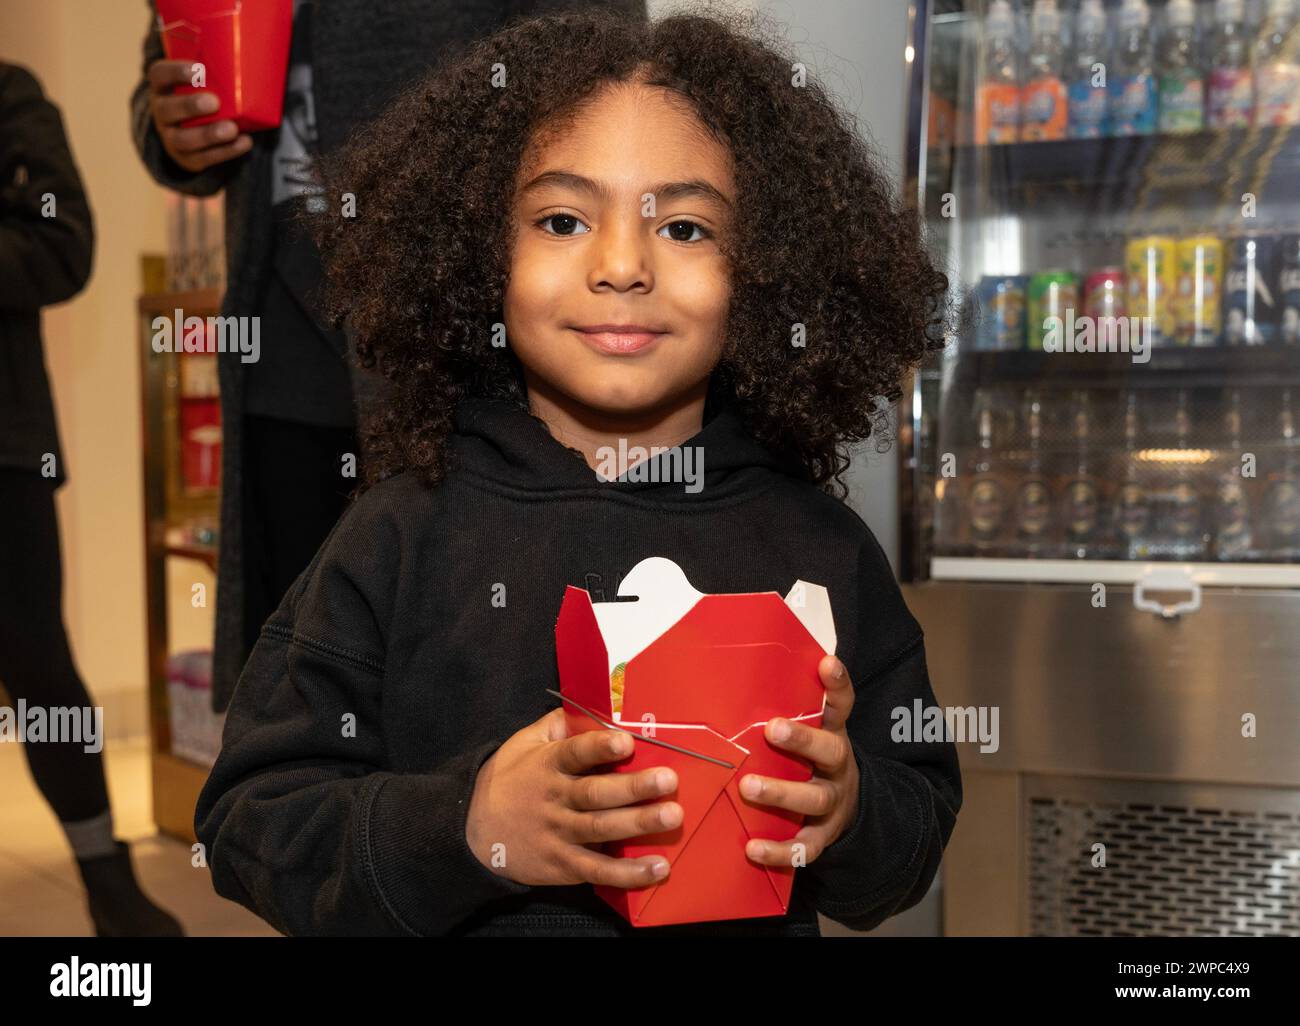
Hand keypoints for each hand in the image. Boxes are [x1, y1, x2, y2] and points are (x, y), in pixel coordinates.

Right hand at [147, 59, 251, 171]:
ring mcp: (172, 138)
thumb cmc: (200, 98)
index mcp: (162, 88)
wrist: (187, 137)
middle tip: (214, 102)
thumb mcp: (199, 84)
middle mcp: (162, 113)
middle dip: (190, 106)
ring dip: (209, 134)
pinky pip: (205, 158)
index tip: (198, 69)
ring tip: (232, 128)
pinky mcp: (187, 160)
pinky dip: (226, 152)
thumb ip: (215, 74)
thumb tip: (254, 57)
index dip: (175, 72)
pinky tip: (244, 142)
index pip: (159, 75)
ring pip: (184, 140)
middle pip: (168, 109)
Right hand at [465, 707, 681, 888]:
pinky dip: (629, 872)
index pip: (575, 753)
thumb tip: (592, 705)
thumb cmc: (509, 779)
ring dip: (639, 824)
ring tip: (672, 816)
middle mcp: (555, 799)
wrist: (472, 830)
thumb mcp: (524, 743)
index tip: (627, 742)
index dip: (601, 747)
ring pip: (602, 829)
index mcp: (549, 764)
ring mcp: (559, 834)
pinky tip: (658, 867)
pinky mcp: (563, 865)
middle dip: (634, 788)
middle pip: (596, 794)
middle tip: (668, 780)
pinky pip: (598, 870)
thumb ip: (557, 723)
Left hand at [739, 654, 859, 867]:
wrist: (847, 808)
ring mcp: (832, 802)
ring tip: (748, 787)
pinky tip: (752, 848)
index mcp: (833, 734)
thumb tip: (733, 676)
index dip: (837, 684)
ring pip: (814, 798)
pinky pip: (804, 847)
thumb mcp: (810, 732)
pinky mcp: (822, 836)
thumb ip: (786, 711)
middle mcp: (837, 766)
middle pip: (829, 751)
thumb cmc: (810, 761)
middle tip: (773, 728)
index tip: (827, 663)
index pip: (840, 706)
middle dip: (802, 740)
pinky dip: (778, 850)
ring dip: (781, 793)